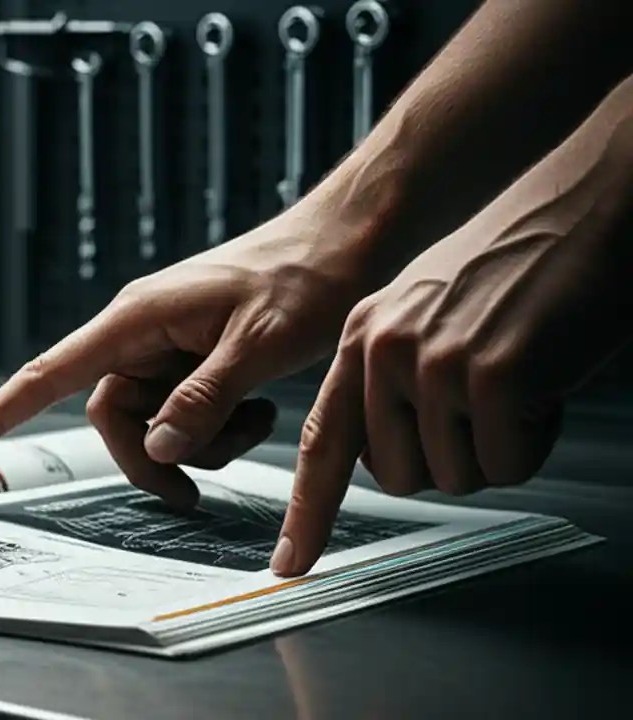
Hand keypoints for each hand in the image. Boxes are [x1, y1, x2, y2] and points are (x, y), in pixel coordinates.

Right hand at [0, 209, 382, 508]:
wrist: (342, 246)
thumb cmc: (303, 279)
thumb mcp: (259, 343)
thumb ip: (202, 399)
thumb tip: (154, 451)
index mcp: (137, 319)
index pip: (49, 372)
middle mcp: (140, 333)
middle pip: (110, 418)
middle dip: (153, 456)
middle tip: (199, 488)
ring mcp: (166, 347)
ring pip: (149, 422)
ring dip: (195, 442)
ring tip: (252, 420)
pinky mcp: (191, 360)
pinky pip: (181, 413)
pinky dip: (214, 427)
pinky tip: (257, 408)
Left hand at [276, 84, 632, 575]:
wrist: (589, 211)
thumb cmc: (519, 267)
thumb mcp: (427, 312)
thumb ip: (392, 377)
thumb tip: (388, 458)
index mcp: (361, 336)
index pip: (323, 441)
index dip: (307, 511)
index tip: (289, 563)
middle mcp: (383, 349)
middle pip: (400, 477)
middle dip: (453, 458)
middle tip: (491, 402)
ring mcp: (432, 363)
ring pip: (457, 477)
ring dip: (500, 445)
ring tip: (521, 378)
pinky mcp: (489, 376)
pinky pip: (509, 463)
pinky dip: (538, 439)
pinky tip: (546, 381)